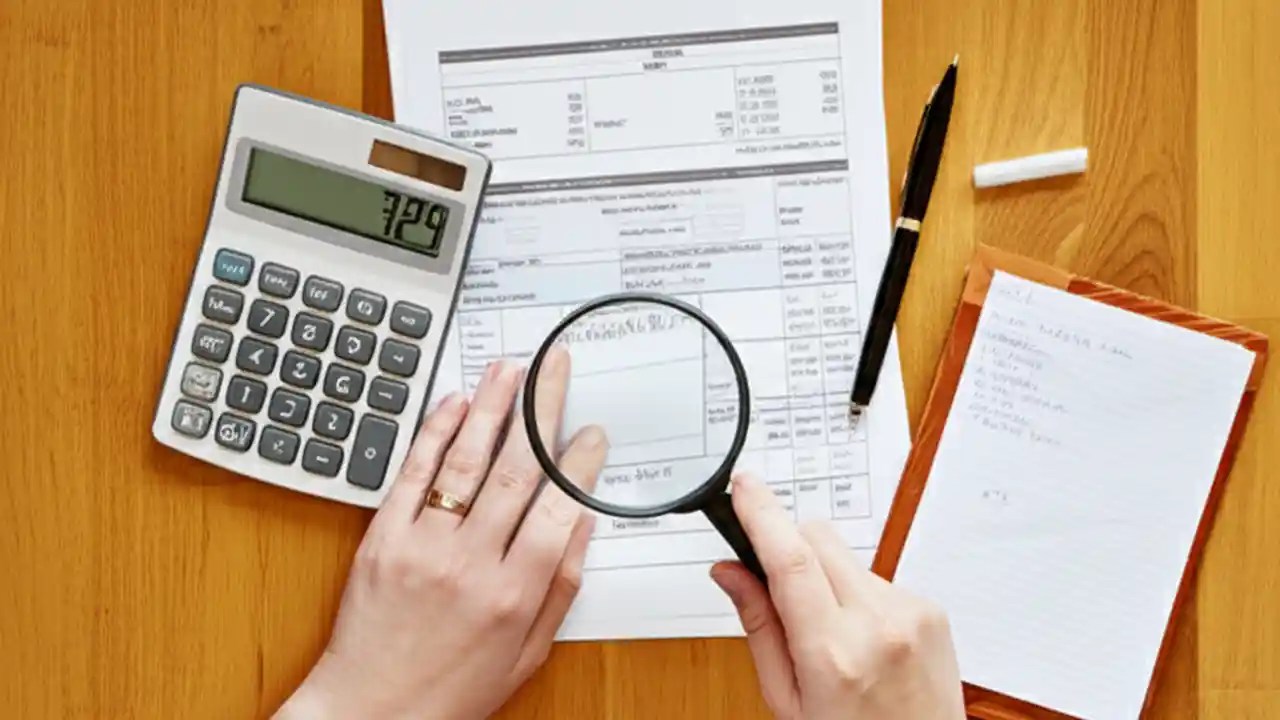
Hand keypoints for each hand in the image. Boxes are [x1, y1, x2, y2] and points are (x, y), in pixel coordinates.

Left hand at [276, 349, 605, 719]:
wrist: (371, 713)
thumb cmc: (451, 691)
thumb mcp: (528, 655)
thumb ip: (560, 587)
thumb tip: (582, 526)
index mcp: (514, 592)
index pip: (558, 508)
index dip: (579, 462)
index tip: (591, 432)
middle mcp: (471, 562)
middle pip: (517, 469)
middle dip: (541, 410)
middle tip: (554, 369)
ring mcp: (423, 546)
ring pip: (465, 460)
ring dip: (490, 407)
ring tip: (509, 369)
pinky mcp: (383, 538)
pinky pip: (412, 474)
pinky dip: (434, 434)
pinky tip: (453, 404)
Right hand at [710, 473, 964, 719]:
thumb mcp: (787, 699)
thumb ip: (759, 627)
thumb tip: (729, 572)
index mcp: (832, 655)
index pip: (789, 561)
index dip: (761, 514)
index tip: (744, 486)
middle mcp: (878, 626)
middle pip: (818, 539)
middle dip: (788, 547)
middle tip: (779, 587)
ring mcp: (911, 614)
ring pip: (847, 557)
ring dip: (828, 578)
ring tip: (833, 633)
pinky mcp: (931, 608)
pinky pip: (878, 577)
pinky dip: (861, 596)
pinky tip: (866, 638)